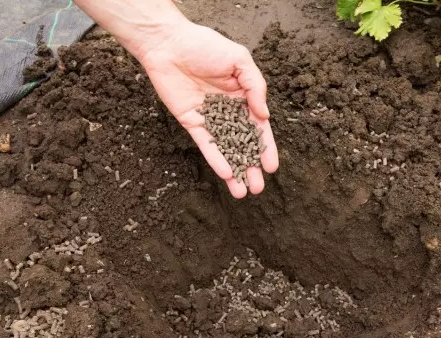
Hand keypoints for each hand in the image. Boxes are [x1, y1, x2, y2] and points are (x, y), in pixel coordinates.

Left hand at [137, 20, 278, 197]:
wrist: (168, 44)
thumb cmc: (205, 46)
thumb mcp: (240, 60)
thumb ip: (256, 87)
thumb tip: (264, 116)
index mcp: (244, 97)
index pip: (259, 128)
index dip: (266, 148)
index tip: (272, 167)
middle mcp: (229, 111)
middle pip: (243, 145)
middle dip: (251, 166)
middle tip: (258, 188)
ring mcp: (210, 119)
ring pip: (226, 149)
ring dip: (235, 170)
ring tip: (243, 192)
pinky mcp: (192, 122)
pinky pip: (206, 144)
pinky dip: (216, 159)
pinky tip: (226, 173)